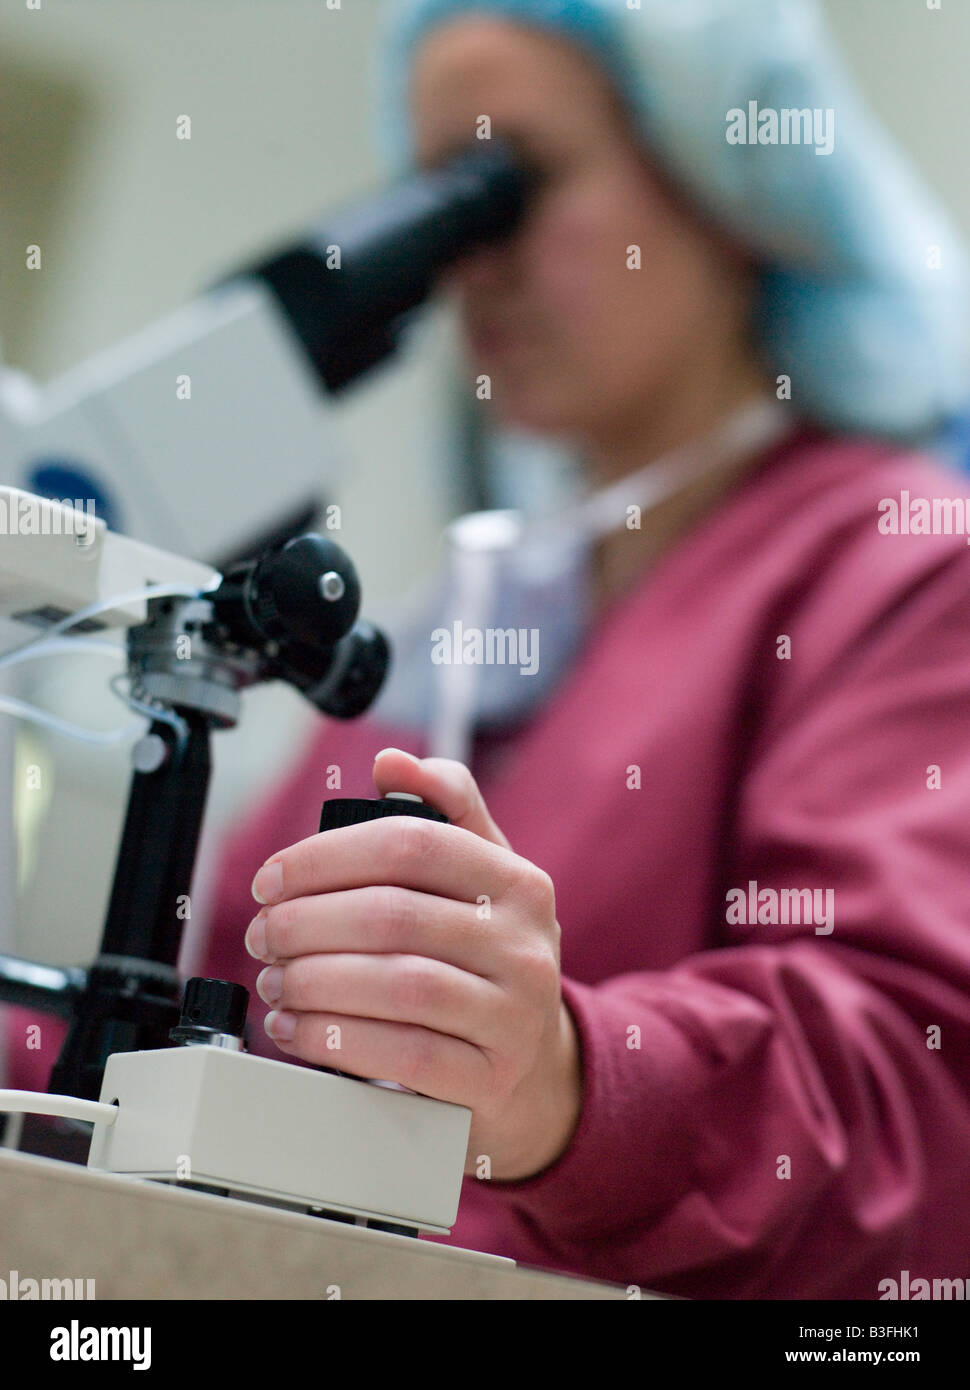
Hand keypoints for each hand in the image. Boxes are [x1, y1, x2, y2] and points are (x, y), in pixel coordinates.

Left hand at [245, 747, 582, 1180]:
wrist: (536, 1066)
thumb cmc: (489, 959)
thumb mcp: (482, 879)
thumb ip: (444, 811)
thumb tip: (392, 763)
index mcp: (517, 881)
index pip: (410, 844)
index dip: (326, 856)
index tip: (273, 879)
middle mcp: (525, 943)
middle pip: (392, 915)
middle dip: (305, 924)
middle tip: (263, 936)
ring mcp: (513, 1013)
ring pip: (396, 985)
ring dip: (313, 982)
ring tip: (275, 981)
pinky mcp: (491, 1076)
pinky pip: (400, 1053)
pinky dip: (333, 1038)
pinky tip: (297, 1029)